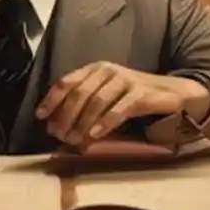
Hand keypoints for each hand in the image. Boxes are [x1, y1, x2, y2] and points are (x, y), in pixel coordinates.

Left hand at [34, 62, 209, 146]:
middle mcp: (107, 70)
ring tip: (74, 140)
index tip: (40, 117)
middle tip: (59, 135)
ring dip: (82, 123)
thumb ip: (83, 105)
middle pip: (79, 93)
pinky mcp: (140, 93)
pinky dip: (105, 123)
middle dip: (65, 116)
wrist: (169, 93)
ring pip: (96, 101)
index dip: (51, 99)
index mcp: (94, 69)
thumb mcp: (104, 97)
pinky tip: (95, 135)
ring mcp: (125, 80)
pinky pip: (119, 109)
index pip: (66, 81)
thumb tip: (57, 125)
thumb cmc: (131, 97)